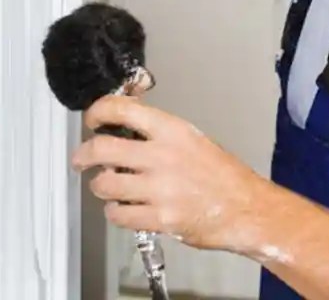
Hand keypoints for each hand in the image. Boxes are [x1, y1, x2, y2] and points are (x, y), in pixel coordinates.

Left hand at [72, 96, 271, 254]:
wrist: (246, 208)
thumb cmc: (223, 175)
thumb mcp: (193, 140)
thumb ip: (159, 135)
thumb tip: (125, 129)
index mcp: (172, 130)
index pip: (122, 109)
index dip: (98, 112)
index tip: (93, 119)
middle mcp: (162, 156)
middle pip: (101, 149)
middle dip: (83, 155)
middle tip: (81, 159)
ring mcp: (159, 189)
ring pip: (104, 184)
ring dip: (100, 185)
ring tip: (108, 187)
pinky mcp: (159, 218)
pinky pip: (118, 214)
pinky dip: (115, 211)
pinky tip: (124, 208)